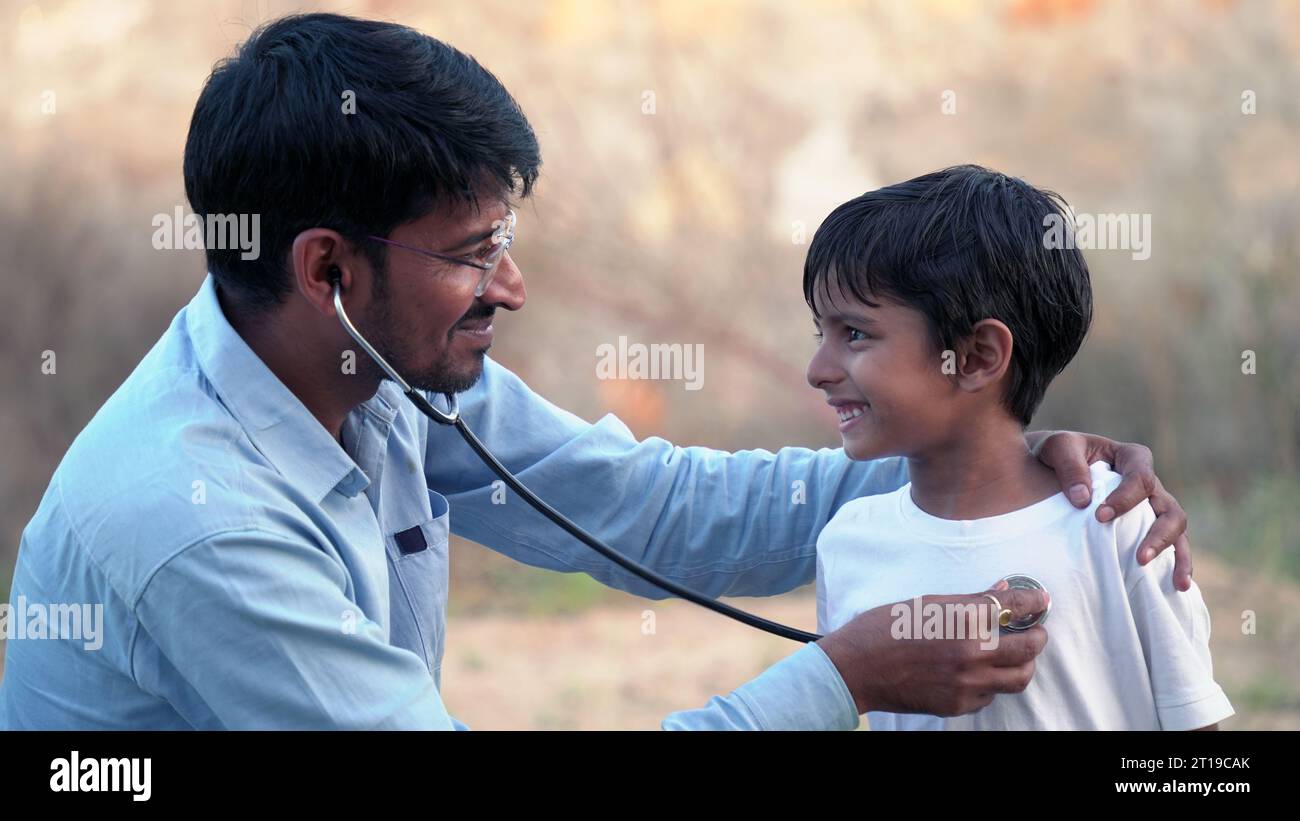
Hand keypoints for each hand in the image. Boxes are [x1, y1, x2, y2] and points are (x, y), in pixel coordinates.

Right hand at [817, 581, 1049, 715]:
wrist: (857, 667)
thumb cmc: (885, 628)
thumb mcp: (928, 604)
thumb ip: (971, 601)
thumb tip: (1002, 592)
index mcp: (965, 619)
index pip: (1016, 608)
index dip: (1034, 602)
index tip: (1041, 601)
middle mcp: (973, 652)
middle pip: (1029, 648)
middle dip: (1037, 637)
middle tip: (1035, 632)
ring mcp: (967, 683)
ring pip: (1017, 678)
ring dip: (1022, 665)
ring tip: (1015, 656)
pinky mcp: (958, 704)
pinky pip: (989, 695)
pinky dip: (991, 684)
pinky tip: (979, 673)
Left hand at [1030, 430, 1192, 590]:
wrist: (1049, 465)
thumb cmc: (1057, 454)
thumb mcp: (1058, 448)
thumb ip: (1070, 467)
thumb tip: (1083, 501)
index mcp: (1132, 457)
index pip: (1141, 478)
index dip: (1125, 499)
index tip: (1100, 516)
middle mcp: (1149, 482)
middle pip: (1170, 509)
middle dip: (1160, 535)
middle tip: (1140, 557)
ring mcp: (1150, 506)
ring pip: (1177, 529)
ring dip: (1178, 555)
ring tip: (1175, 582)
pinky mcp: (1144, 526)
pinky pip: (1169, 545)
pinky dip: (1176, 564)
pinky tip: (1177, 586)